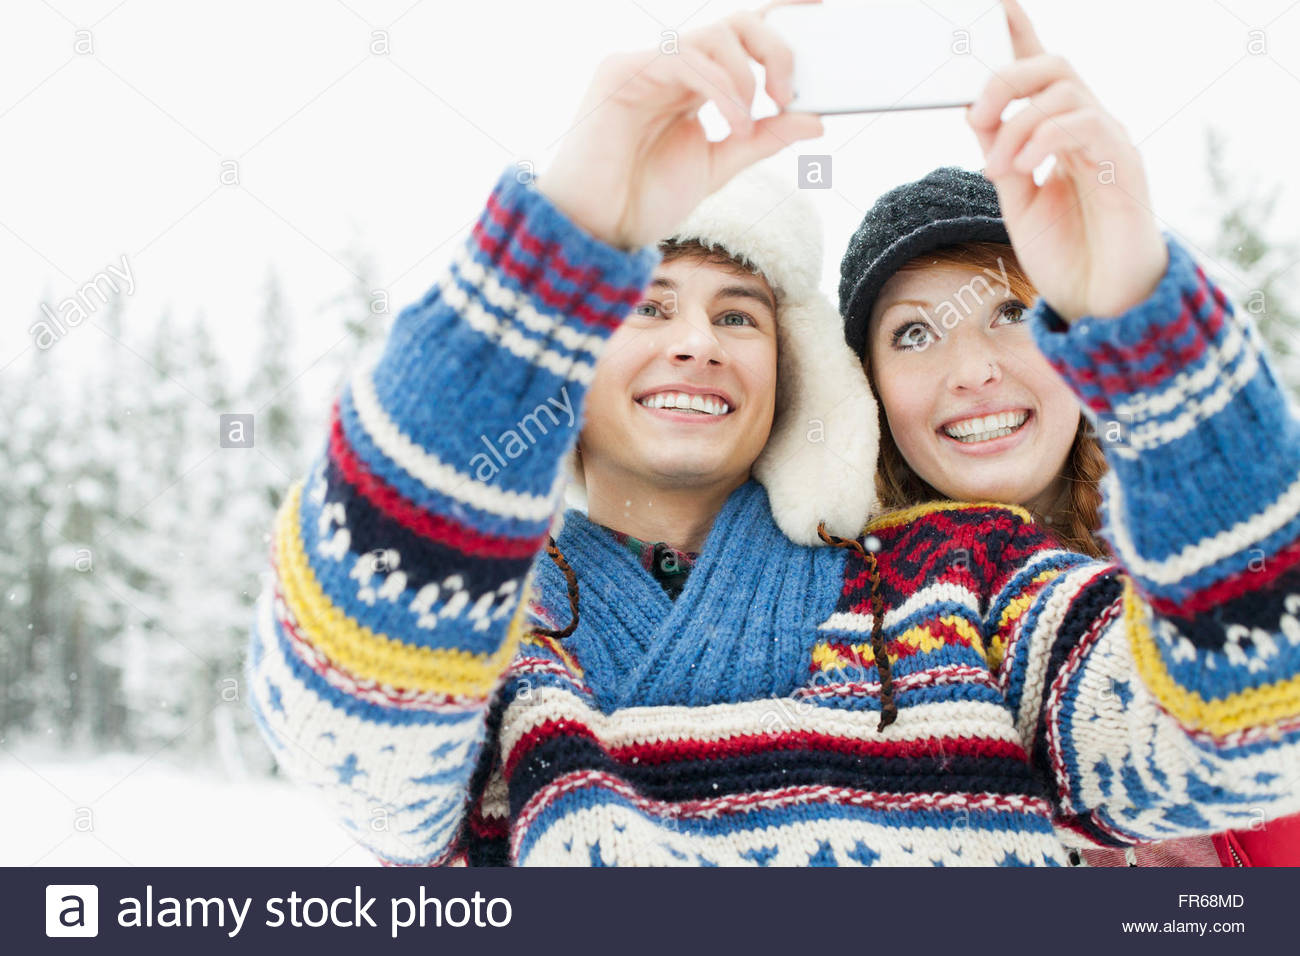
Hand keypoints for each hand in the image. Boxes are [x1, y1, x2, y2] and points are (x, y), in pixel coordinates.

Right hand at [537, 4, 823, 249]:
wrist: (594, 229)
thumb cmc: (643, 200)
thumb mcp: (718, 168)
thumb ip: (763, 139)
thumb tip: (816, 117)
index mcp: (697, 85)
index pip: (744, 36)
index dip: (781, 17)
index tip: (820, 7)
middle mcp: (674, 69)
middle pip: (736, 25)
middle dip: (775, 51)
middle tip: (788, 94)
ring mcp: (646, 66)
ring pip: (712, 34)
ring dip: (745, 75)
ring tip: (749, 123)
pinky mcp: (620, 72)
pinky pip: (682, 58)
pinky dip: (718, 86)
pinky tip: (734, 120)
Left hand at [966, 0, 1167, 322]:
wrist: (1103, 306)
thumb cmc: (1068, 257)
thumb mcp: (1018, 201)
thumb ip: (1002, 155)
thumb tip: (977, 115)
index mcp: (1062, 134)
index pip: (1043, 73)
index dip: (1021, 34)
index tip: (998, 5)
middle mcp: (1091, 128)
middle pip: (1053, 67)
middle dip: (1005, 81)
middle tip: (975, 120)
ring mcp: (1111, 144)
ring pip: (1066, 91)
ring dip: (1018, 123)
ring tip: (998, 165)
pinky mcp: (1124, 167)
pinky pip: (1085, 125)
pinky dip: (1043, 138)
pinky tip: (1021, 167)